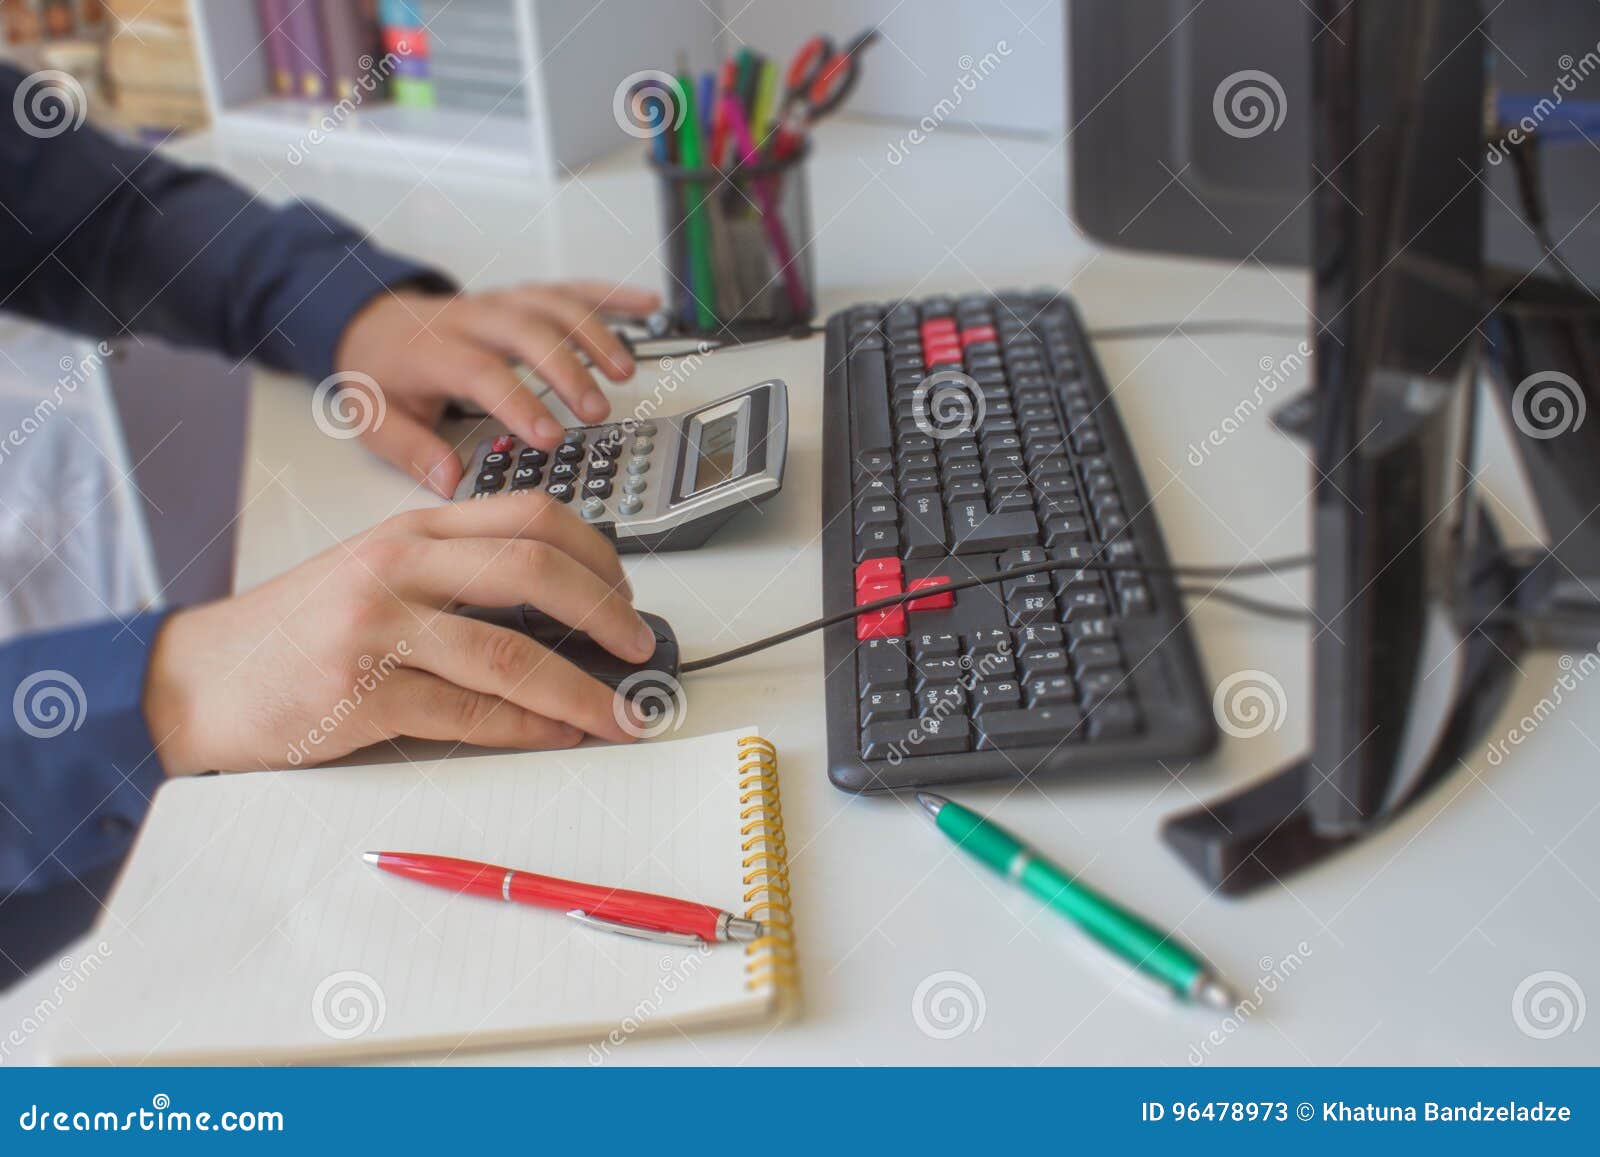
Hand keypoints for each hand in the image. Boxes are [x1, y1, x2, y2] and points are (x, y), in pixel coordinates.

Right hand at [142, 494, 653, 774]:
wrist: (200, 678)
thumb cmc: (297, 630)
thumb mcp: (378, 575)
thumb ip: (457, 577)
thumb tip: (563, 611)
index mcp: (411, 531)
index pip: (530, 516)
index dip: (597, 554)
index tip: (627, 591)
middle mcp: (398, 568)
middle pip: (534, 570)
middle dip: (606, 612)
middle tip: (638, 648)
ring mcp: (377, 629)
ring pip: (510, 654)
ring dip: (580, 691)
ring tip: (619, 713)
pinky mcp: (361, 695)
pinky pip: (467, 714)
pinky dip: (526, 729)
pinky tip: (557, 735)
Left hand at [332, 280, 662, 496]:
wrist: (371, 321)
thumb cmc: (382, 373)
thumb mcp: (373, 418)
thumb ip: (410, 449)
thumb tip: (448, 480)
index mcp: (433, 350)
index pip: (482, 372)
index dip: (520, 403)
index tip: (551, 438)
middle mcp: (472, 319)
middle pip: (526, 331)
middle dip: (568, 368)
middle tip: (596, 410)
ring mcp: (501, 303)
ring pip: (553, 305)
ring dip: (595, 334)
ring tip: (625, 373)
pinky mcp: (522, 297)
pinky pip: (571, 289)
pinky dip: (612, 296)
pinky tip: (647, 306)